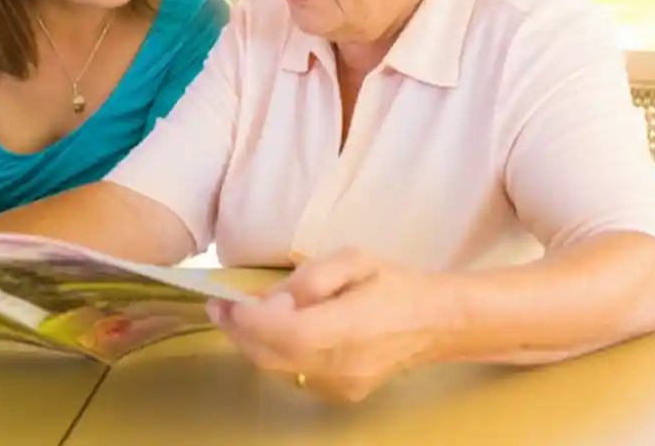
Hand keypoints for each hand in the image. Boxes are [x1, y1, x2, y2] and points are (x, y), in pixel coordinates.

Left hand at [207, 248, 458, 401]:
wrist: (435, 323)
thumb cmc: (392, 284)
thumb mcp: (354, 259)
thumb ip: (310, 277)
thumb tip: (274, 300)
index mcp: (349, 328)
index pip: (285, 331)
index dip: (249, 318)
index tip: (225, 299)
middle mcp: (341, 366)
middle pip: (271, 356)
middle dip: (238, 331)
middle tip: (219, 307)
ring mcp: (340, 386)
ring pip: (278, 368)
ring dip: (253, 343)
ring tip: (240, 316)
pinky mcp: (340, 395)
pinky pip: (293, 374)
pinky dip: (275, 354)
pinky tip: (272, 333)